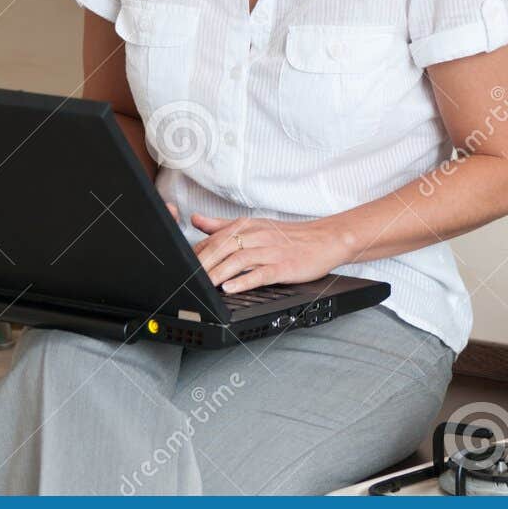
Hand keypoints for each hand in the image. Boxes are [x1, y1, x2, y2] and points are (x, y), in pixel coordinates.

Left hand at [190, 212, 346, 293]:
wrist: (326, 239)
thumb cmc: (291, 236)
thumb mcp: (255, 225)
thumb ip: (223, 225)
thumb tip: (196, 220)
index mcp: (248, 226)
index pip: (215, 238)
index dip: (196, 252)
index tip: (181, 265)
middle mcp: (257, 236)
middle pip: (223, 247)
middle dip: (203, 263)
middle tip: (186, 277)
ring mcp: (271, 251)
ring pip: (239, 260)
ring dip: (219, 273)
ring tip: (203, 285)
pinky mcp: (284, 266)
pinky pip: (261, 273)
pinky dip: (244, 281)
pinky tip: (230, 289)